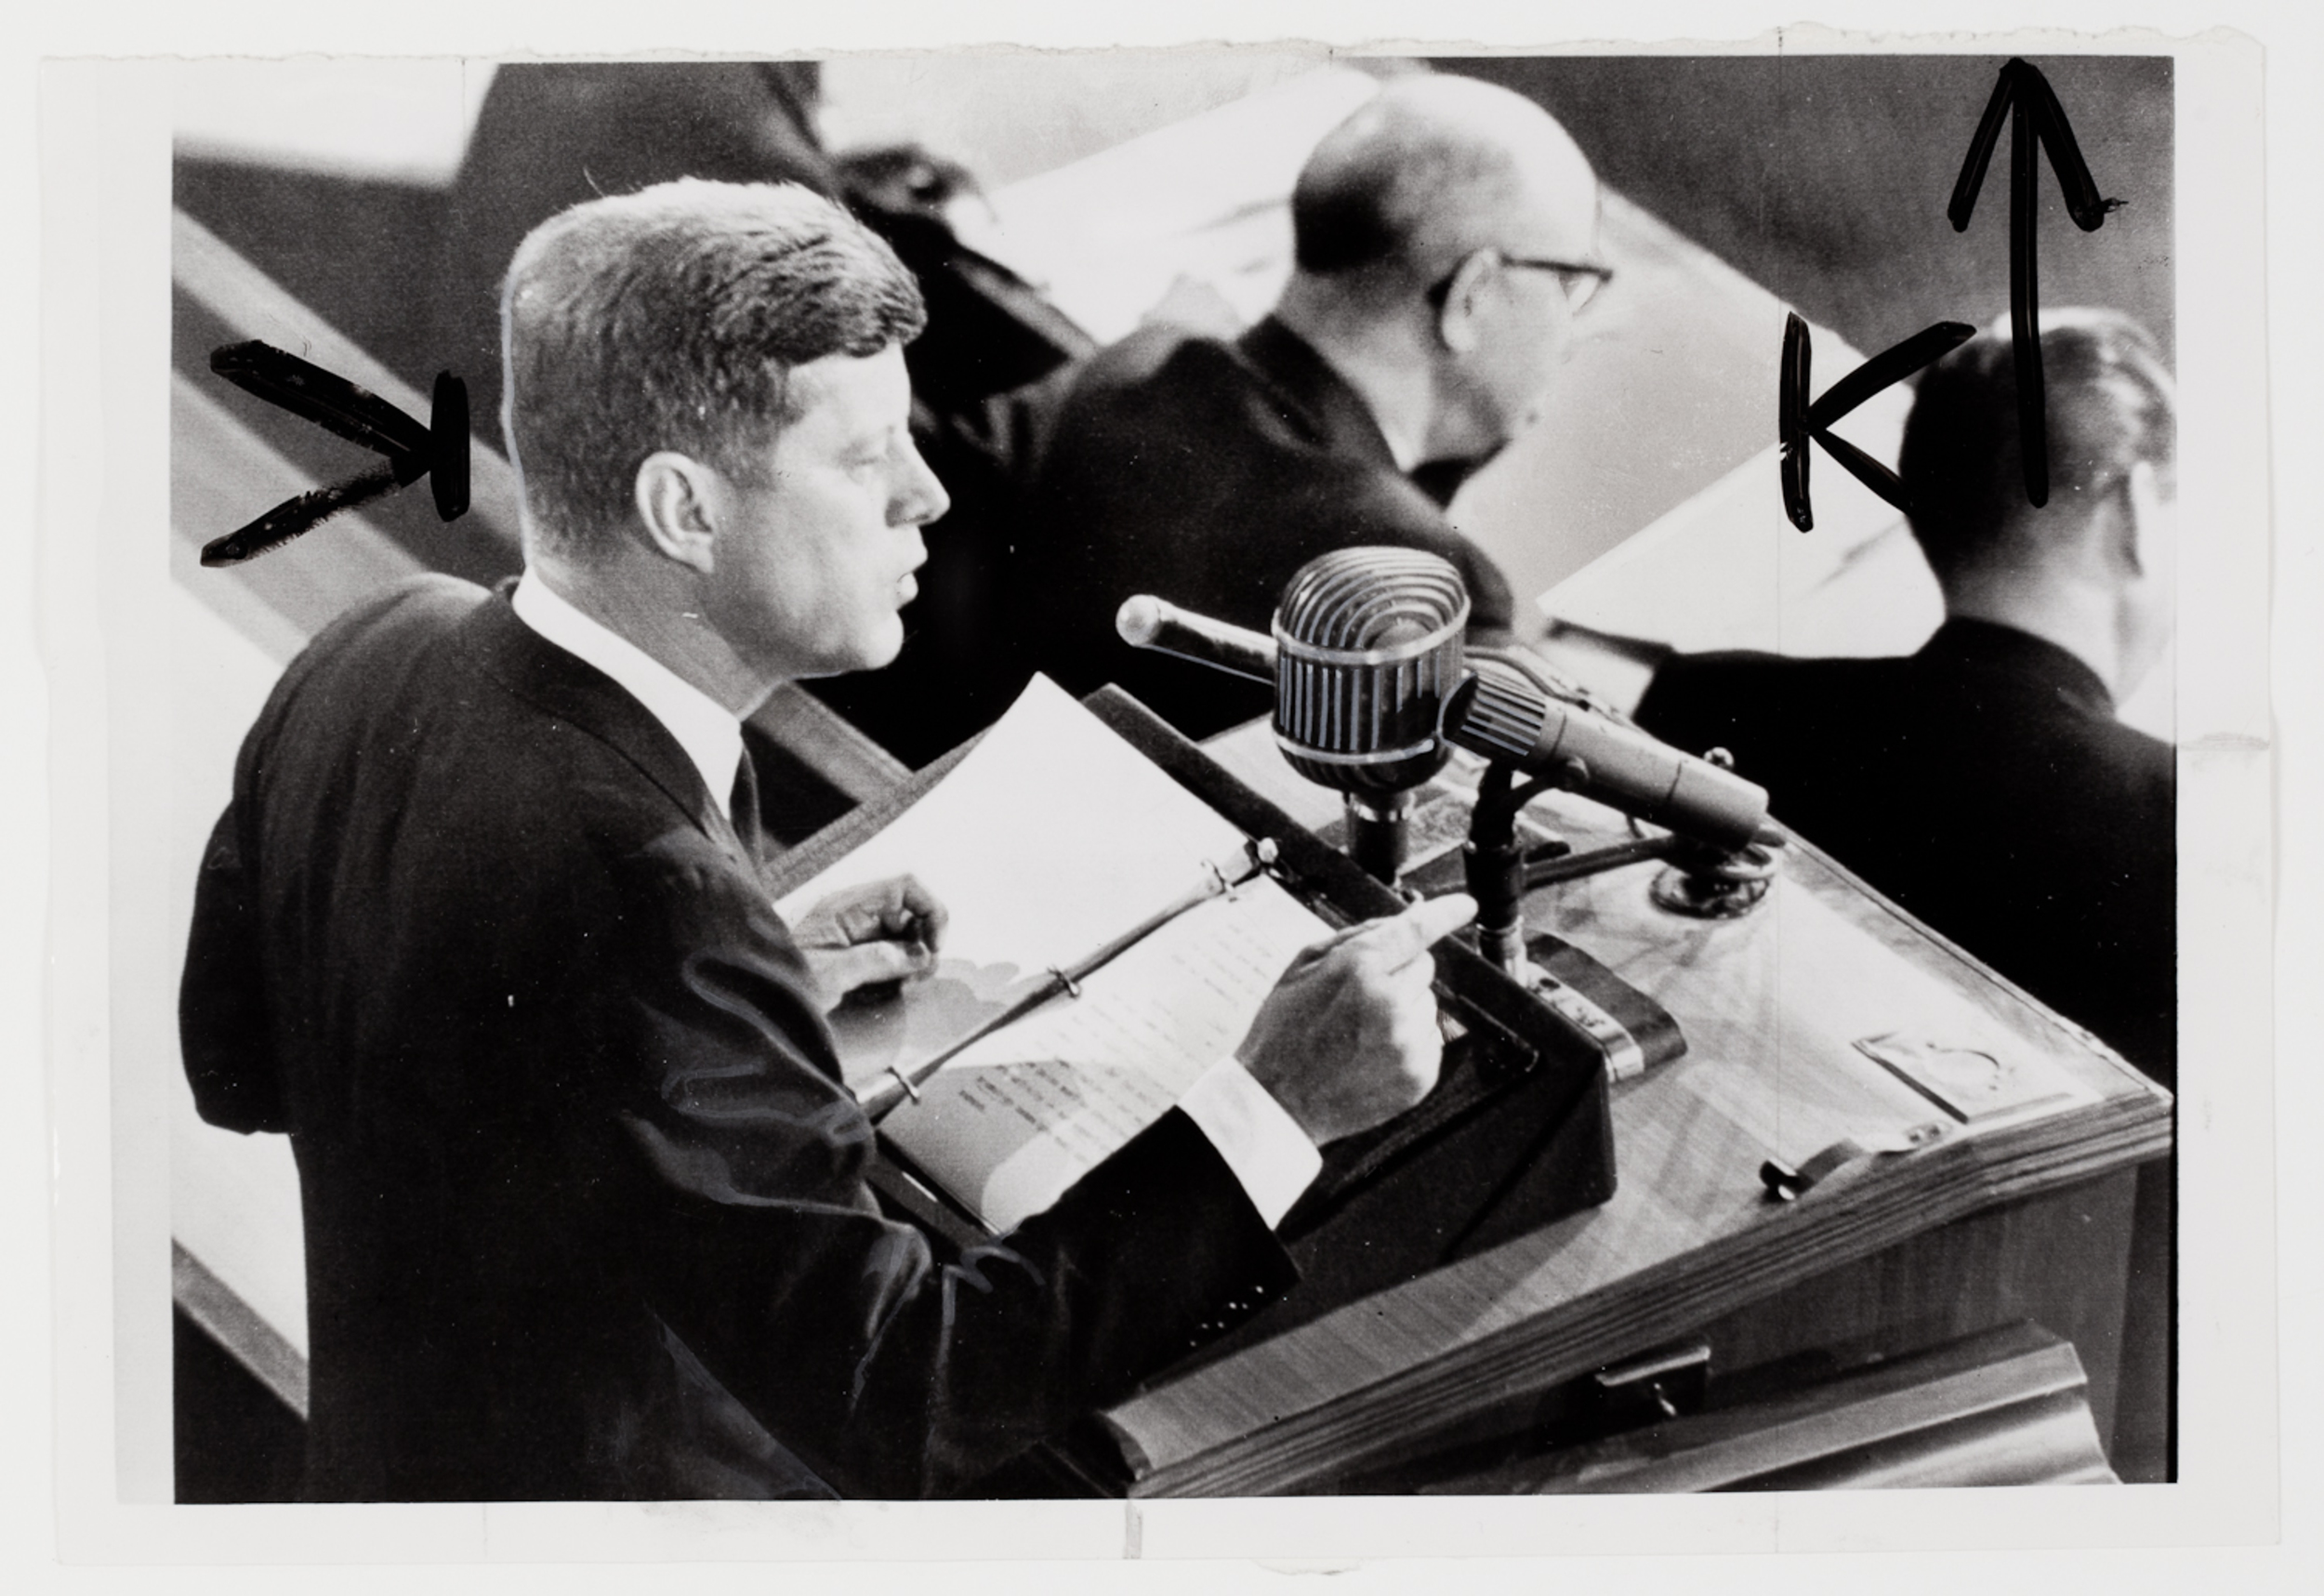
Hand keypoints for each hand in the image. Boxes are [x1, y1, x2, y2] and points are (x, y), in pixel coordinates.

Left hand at [791, 875, 948, 1011]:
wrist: (747, 1001)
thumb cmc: (776, 982)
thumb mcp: (833, 973)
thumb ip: (879, 960)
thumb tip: (920, 956)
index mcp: (846, 904)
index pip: (905, 886)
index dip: (930, 910)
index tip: (933, 947)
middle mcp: (851, 912)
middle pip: (908, 912)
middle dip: (922, 942)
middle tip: (918, 976)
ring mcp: (849, 931)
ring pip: (899, 934)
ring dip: (910, 959)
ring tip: (904, 985)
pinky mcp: (846, 952)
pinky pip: (884, 952)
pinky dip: (895, 969)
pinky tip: (887, 988)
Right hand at [1235, 893, 1475, 1146]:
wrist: (1279, 1102)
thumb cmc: (1284, 1032)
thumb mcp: (1301, 968)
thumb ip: (1353, 937)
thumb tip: (1401, 920)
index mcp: (1357, 969)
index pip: (1416, 929)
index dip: (1446, 913)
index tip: (1464, 905)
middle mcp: (1389, 1003)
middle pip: (1424, 966)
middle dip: (1400, 973)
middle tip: (1361, 997)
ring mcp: (1408, 1042)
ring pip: (1428, 1004)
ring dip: (1405, 1009)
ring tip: (1362, 1032)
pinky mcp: (1420, 1074)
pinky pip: (1431, 1039)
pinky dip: (1409, 1042)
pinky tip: (1373, 1054)